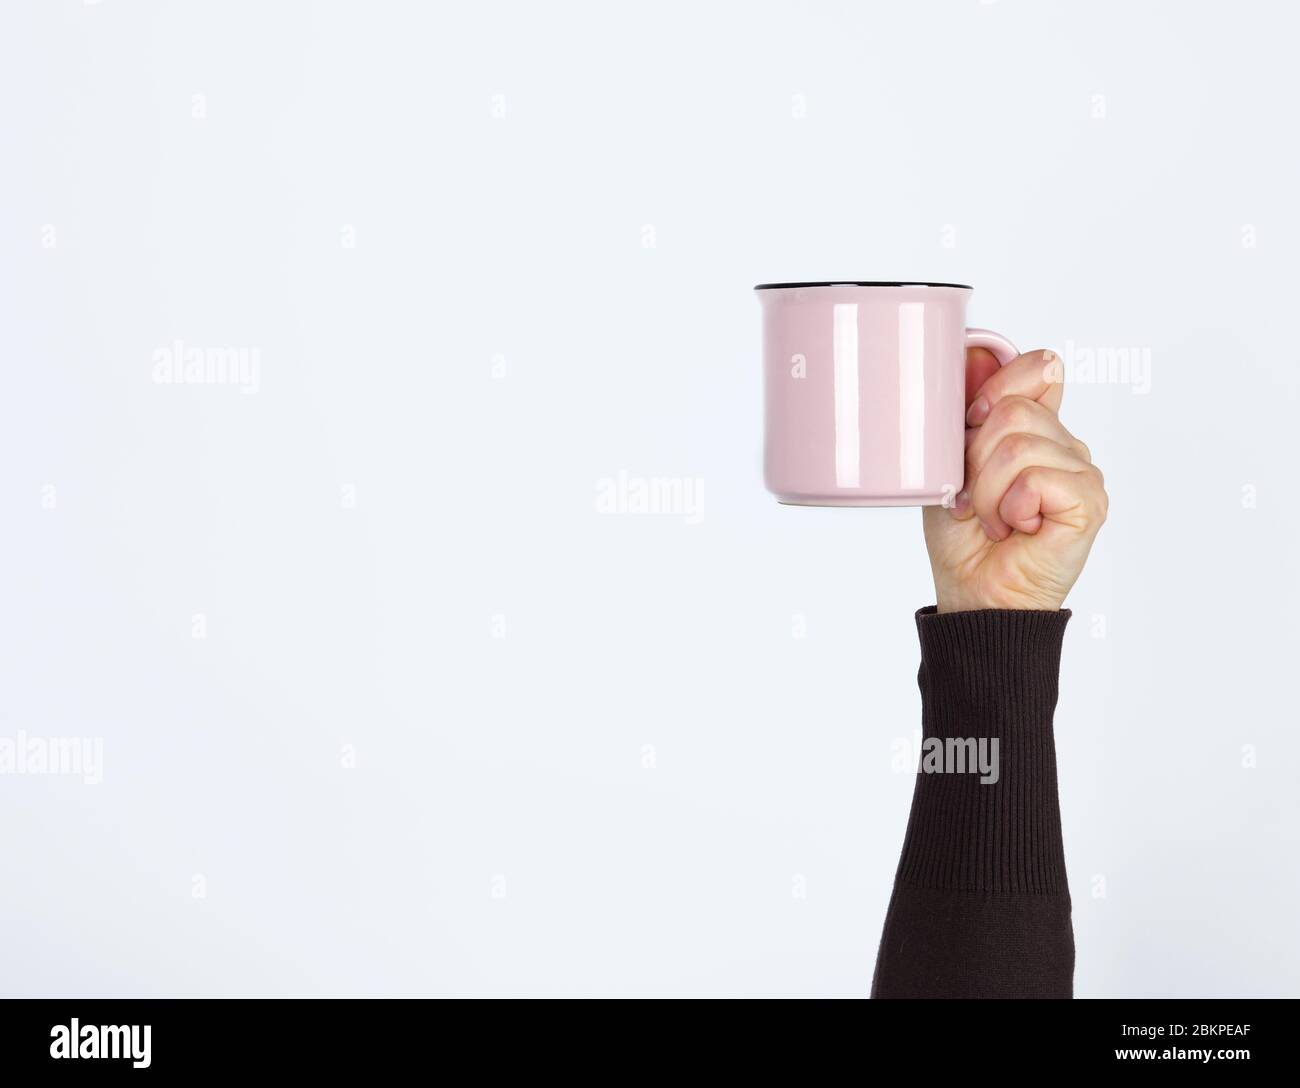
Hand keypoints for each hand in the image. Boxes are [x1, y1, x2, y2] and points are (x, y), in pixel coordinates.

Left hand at [923, 348, 1107, 612]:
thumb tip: (975, 351)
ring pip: (1019, 445)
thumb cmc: (963, 538)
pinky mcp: (1089, 502)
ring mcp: (1083, 473)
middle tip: (973, 498)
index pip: (1037, 368)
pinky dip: (1009, 507)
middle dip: (975, 459)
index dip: (995, 392)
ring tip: (992, 519)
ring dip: (986, 491)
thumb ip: (966, 409)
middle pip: (1014, 410)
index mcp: (1039, 428)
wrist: (973, 593)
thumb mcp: (949, 463)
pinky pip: (1036, 478)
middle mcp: (1066, 445)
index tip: (968, 430)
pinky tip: (1016, 528)